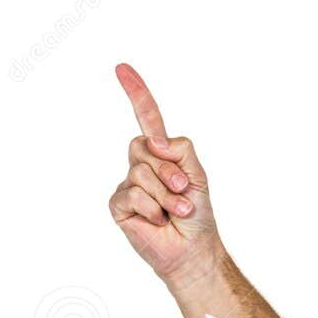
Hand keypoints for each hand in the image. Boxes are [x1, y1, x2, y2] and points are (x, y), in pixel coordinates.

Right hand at [108, 64, 221, 287]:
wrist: (192, 250)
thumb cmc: (197, 215)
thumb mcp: (198, 176)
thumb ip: (181, 150)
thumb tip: (156, 141)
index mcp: (162, 154)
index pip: (147, 119)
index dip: (137, 93)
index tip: (123, 68)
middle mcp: (142, 164)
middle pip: (144, 146)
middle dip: (169, 170)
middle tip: (183, 193)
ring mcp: (128, 184)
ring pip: (141, 172)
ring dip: (166, 196)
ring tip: (176, 212)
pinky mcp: (119, 204)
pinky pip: (132, 195)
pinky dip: (152, 210)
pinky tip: (158, 221)